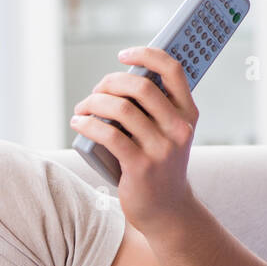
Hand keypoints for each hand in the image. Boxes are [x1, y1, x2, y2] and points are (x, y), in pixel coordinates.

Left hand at [69, 45, 199, 232]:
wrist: (166, 210)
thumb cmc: (159, 166)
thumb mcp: (168, 135)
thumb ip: (154, 110)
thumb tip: (117, 81)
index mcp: (188, 114)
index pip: (173, 70)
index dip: (146, 55)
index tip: (123, 55)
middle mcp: (179, 129)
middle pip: (140, 86)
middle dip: (110, 82)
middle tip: (95, 91)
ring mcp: (161, 149)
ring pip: (121, 109)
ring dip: (93, 103)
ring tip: (81, 109)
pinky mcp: (141, 167)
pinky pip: (109, 135)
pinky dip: (88, 124)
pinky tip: (78, 124)